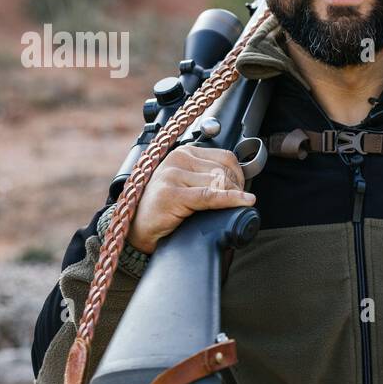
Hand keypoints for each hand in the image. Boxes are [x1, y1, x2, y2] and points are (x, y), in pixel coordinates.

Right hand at [126, 145, 255, 253]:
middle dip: (237, 189)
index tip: (243, 191)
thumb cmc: (165, 210)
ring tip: (233, 209)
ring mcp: (172, 175)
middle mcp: (177, 159)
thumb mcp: (189, 186)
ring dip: (233, 197)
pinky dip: (230, 199)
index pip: (225, 157)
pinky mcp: (171, 194)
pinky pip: (210, 196)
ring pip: (219, 182)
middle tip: (239, 204)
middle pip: (224, 171)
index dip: (239, 175)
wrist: (138, 230)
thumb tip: (241, 184)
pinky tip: (244, 202)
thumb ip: (208, 178)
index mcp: (184, 153)